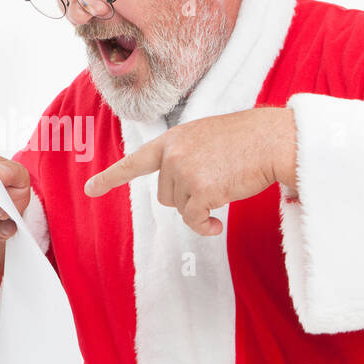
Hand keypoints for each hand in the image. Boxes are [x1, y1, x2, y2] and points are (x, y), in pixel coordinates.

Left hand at [83, 107, 296, 236]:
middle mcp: (173, 154)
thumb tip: (178, 188)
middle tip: (216, 179)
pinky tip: (218, 223)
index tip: (90, 189)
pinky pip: (193, 221)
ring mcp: (184, 171)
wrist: (273, 140)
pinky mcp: (200, 190)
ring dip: (199, 206)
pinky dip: (204, 226)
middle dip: (187, 196)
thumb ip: (186, 155)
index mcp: (173, 139)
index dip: (111, 177)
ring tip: (225, 184)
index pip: (136, 161)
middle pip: (164, 195)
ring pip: (179, 208)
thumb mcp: (207, 137)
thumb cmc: (248, 140)